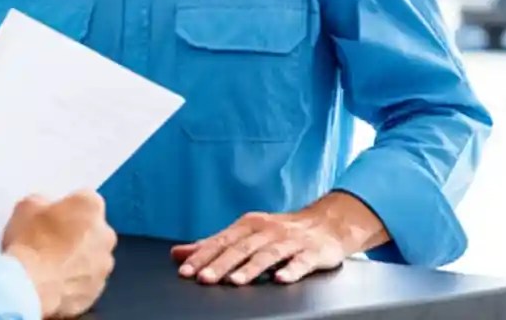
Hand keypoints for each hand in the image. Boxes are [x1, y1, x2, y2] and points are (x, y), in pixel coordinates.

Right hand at [1, 191, 116, 318]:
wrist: (27, 286)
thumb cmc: (28, 243)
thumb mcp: (26, 207)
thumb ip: (43, 203)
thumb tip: (45, 210)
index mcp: (91, 207)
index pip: (84, 200)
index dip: (66, 207)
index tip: (52, 216)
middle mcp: (105, 235)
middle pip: (93, 229)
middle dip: (76, 233)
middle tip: (50, 241)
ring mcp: (103, 266)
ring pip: (92, 257)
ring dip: (77, 259)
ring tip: (50, 265)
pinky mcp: (96, 291)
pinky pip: (86, 282)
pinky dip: (74, 281)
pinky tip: (53, 282)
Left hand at [171, 192, 387, 285]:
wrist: (328, 223)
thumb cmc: (281, 231)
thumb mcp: (245, 234)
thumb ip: (213, 245)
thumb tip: (177, 254)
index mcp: (248, 225)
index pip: (220, 241)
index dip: (202, 256)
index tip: (185, 271)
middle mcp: (267, 231)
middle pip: (240, 248)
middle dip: (220, 264)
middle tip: (203, 279)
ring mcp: (290, 241)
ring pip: (267, 254)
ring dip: (250, 268)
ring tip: (235, 281)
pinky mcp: (313, 252)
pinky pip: (301, 262)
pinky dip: (291, 270)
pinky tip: (280, 280)